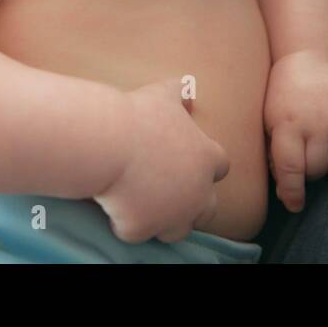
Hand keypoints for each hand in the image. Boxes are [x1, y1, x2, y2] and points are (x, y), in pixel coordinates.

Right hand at [94, 78, 230, 244]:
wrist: (108, 142)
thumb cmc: (137, 115)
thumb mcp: (163, 94)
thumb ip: (181, 93)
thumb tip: (189, 93)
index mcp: (206, 159)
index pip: (220, 168)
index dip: (205, 167)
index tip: (186, 162)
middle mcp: (198, 193)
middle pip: (207, 208)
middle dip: (191, 202)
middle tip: (166, 190)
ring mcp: (172, 215)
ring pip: (178, 230)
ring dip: (165, 221)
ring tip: (143, 206)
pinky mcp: (143, 229)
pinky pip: (137, 233)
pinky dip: (127, 224)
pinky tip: (113, 208)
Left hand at [264, 51, 327, 212]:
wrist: (311, 59)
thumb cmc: (284, 97)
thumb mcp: (269, 122)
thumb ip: (275, 157)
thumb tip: (287, 196)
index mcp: (289, 121)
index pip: (291, 168)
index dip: (292, 192)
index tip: (295, 205)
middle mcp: (319, 119)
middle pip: (316, 170)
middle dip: (309, 171)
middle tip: (306, 154)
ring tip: (323, 147)